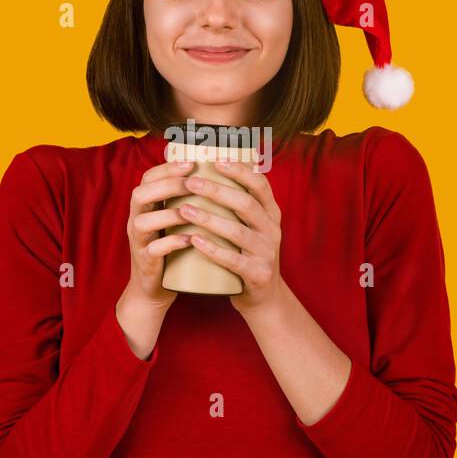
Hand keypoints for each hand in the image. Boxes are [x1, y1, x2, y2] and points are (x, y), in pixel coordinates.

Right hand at [121, 158, 196, 312]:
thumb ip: (186, 201)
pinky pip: (153, 249)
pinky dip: (171, 242)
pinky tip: (190, 240)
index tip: (191, 163)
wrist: (157, 288)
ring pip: (142, 221)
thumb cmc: (172, 249)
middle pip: (140, 194)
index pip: (148, 178)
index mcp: (145, 207)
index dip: (167, 168)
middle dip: (167, 186)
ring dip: (169, 214)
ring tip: (193, 212)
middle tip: (192, 183)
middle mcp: (136, 220)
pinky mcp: (144, 262)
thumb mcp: (175, 221)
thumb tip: (215, 176)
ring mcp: (138, 242)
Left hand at [177, 159, 284, 316]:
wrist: (263, 297)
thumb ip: (237, 204)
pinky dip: (213, 249)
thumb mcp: (252, 227)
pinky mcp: (257, 274)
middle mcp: (272, 230)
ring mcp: (267, 253)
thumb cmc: (247, 254)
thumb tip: (208, 170)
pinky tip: (194, 240)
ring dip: (208, 218)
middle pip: (245, 204)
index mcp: (271, 213)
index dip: (240, 170)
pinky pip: (233, 260)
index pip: (260, 184)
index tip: (216, 160)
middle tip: (190, 183)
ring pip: (237, 231)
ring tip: (184, 210)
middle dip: (216, 191)